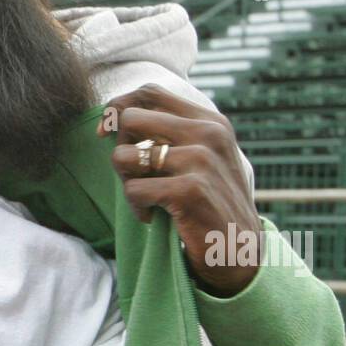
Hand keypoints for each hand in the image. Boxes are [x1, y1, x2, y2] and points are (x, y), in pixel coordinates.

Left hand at [97, 84, 260, 296]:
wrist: (239, 252)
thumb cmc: (209, 205)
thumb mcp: (198, 159)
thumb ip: (168, 135)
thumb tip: (115, 117)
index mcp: (210, 121)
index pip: (149, 93)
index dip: (118, 109)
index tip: (105, 133)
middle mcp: (209, 133)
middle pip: (131, 119)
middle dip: (121, 149)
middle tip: (134, 176)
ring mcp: (201, 160)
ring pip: (125, 156)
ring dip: (126, 182)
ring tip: (146, 199)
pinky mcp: (190, 190)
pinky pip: (133, 190)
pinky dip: (136, 208)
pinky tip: (153, 217)